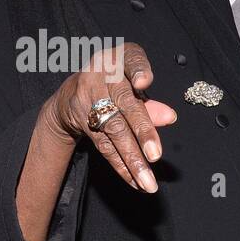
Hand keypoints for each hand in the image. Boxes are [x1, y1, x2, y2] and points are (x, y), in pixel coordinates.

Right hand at [44, 41, 176, 193]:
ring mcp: (87, 96)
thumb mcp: (130, 87)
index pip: (132, 59)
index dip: (139, 70)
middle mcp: (101, 74)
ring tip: (147, 181)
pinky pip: (104, 145)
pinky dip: (121, 165)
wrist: (69, 96)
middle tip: (155, 155)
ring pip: (114, 130)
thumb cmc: (112, 86)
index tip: (145, 83)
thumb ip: (150, 103)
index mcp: (119, 59)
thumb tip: (170, 117)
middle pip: (124, 103)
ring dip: (132, 159)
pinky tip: (135, 181)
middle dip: (141, 131)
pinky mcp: (81, 119)